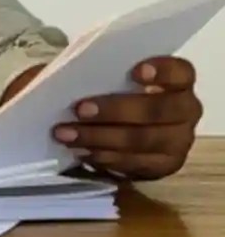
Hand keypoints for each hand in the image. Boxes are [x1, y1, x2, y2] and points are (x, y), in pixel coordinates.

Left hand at [53, 57, 201, 180]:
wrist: (118, 127)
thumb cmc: (109, 90)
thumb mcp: (100, 74)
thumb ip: (89, 70)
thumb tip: (51, 75)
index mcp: (177, 80)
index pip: (181, 72)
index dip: (162, 71)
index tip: (134, 72)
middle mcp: (185, 110)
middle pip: (159, 110)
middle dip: (117, 110)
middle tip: (80, 109)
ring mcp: (178, 142)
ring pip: (144, 141)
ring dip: (101, 138)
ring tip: (66, 134)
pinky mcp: (163, 166)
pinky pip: (134, 164)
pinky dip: (104, 157)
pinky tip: (81, 151)